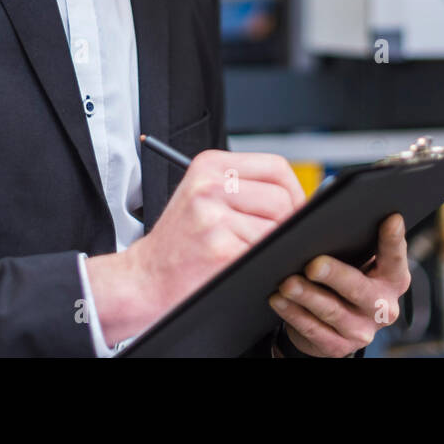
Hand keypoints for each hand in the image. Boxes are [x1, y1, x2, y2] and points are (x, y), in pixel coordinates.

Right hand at [87, 149, 305, 344]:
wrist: (143, 277)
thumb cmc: (179, 241)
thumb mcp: (203, 196)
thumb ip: (244, 187)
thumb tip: (300, 199)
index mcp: (210, 165)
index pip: (276, 167)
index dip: (294, 192)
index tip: (294, 210)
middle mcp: (209, 185)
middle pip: (282, 198)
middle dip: (286, 223)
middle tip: (270, 238)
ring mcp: (213, 216)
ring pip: (277, 227)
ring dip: (271, 245)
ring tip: (246, 251)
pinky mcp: (219, 248)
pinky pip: (263, 252)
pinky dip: (260, 262)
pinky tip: (238, 264)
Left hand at [269, 213, 410, 356]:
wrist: (336, 326)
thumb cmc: (346, 278)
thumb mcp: (357, 261)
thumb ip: (354, 242)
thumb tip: (327, 220)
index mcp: (393, 279)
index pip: (395, 257)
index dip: (394, 239)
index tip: (390, 219)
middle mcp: (383, 307)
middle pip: (359, 289)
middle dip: (335, 275)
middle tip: (313, 265)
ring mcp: (362, 330)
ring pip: (332, 312)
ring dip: (307, 296)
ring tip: (287, 283)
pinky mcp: (338, 347)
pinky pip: (313, 330)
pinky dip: (294, 314)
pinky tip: (279, 300)